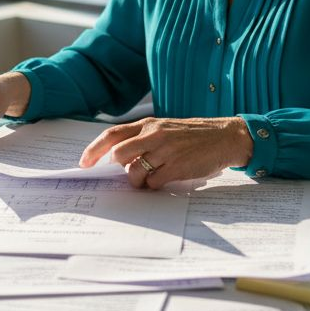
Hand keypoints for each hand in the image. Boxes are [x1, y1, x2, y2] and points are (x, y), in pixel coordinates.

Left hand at [78, 117, 253, 188]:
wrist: (225, 137)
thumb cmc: (194, 136)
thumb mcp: (166, 129)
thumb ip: (143, 139)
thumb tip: (118, 158)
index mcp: (149, 124)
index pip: (112, 135)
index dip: (94, 150)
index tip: (84, 163)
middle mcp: (154, 135)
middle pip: (118, 154)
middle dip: (116, 169)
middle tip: (124, 175)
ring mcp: (166, 151)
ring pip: (134, 172)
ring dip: (136, 181)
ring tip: (149, 179)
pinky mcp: (177, 167)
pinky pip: (153, 183)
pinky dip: (153, 186)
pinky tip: (163, 180)